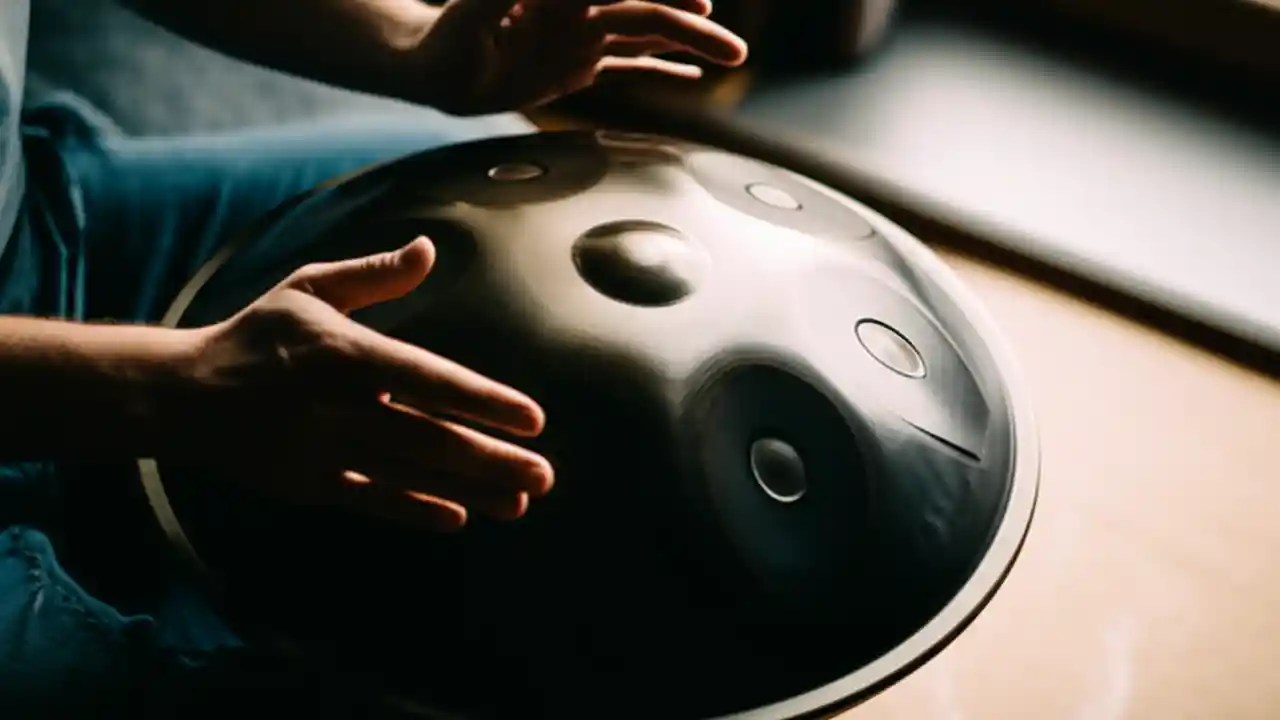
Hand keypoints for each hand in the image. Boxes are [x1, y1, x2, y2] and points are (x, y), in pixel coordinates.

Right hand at [181, 236, 552, 532]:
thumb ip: (373, 275)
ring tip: (520, 501)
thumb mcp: (309, 289)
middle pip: (429, 437)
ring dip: (469, 489)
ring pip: (410, 475)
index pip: (428, 379)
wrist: (182, 395)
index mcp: (345, 353)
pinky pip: (373, 500)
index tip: (533, 418)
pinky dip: (415, 510)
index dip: (483, 400)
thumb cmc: (257, 335)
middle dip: (491, 458)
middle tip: (545, 473)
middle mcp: (338, 406)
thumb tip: (428, 249)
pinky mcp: (309, 484)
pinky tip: (459, 517)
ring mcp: (324, 451)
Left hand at [408, 0, 749, 114]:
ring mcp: (583, 39)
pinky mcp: (578, 66)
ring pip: (647, 39)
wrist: (433, 64)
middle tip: (731, 45)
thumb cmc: (446, 38)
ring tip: (732, 56)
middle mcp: (581, 12)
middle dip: (690, 27)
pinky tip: (690, 78)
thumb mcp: (476, 12)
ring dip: (688, 45)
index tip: (696, 0)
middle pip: (647, 16)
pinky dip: (659, 70)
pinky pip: (627, 68)